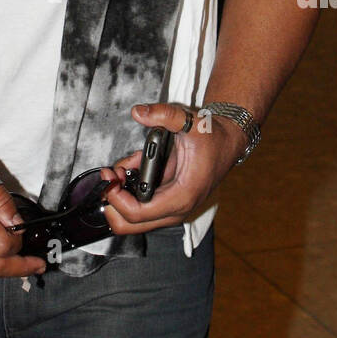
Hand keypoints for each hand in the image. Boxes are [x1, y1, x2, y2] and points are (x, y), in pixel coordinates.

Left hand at [99, 101, 242, 234]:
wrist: (227, 142)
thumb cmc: (212, 137)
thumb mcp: (190, 121)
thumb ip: (164, 114)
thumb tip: (139, 112)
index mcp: (182, 195)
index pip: (139, 213)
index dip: (117, 198)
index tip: (110, 176)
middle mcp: (177, 208)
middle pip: (132, 225)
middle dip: (113, 202)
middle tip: (109, 175)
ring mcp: (172, 207)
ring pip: (134, 218)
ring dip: (120, 195)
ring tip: (119, 168)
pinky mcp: (168, 201)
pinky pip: (142, 205)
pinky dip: (130, 188)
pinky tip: (132, 167)